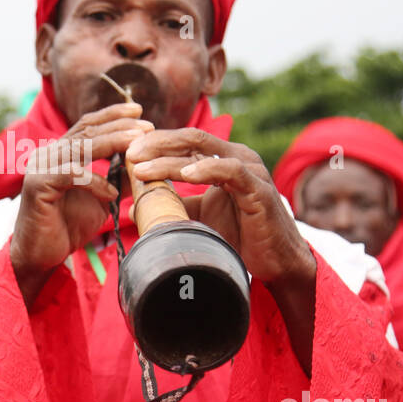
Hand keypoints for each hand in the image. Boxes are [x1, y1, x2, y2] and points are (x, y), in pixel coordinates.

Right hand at [10, 103, 153, 305]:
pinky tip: (112, 193)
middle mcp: (47, 154)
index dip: (112, 116)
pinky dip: (95, 182)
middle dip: (119, 127)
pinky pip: (71, 175)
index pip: (87, 125)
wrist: (40, 255)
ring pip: (80, 148)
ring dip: (112, 143)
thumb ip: (117, 179)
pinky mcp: (37, 185)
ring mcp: (40, 167)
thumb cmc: (68, 226)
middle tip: (146, 126)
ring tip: (137, 144)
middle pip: (87, 131)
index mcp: (60, 152)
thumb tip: (145, 164)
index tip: (139, 112)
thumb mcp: (101, 199)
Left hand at [126, 128, 317, 373]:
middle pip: (191, 138)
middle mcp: (237, 157)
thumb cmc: (240, 236)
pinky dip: (206, 170)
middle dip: (156, 143)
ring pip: (204, 152)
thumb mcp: (200, 217)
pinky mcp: (259, 189)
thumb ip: (174, 206)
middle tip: (128, 153)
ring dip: (169, 159)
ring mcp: (250, 170)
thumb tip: (136, 205)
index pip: (184, 142)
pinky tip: (185, 175)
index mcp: (223, 159)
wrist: (276, 262)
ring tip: (142, 168)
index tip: (126, 153)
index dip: (155, 143)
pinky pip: (230, 171)